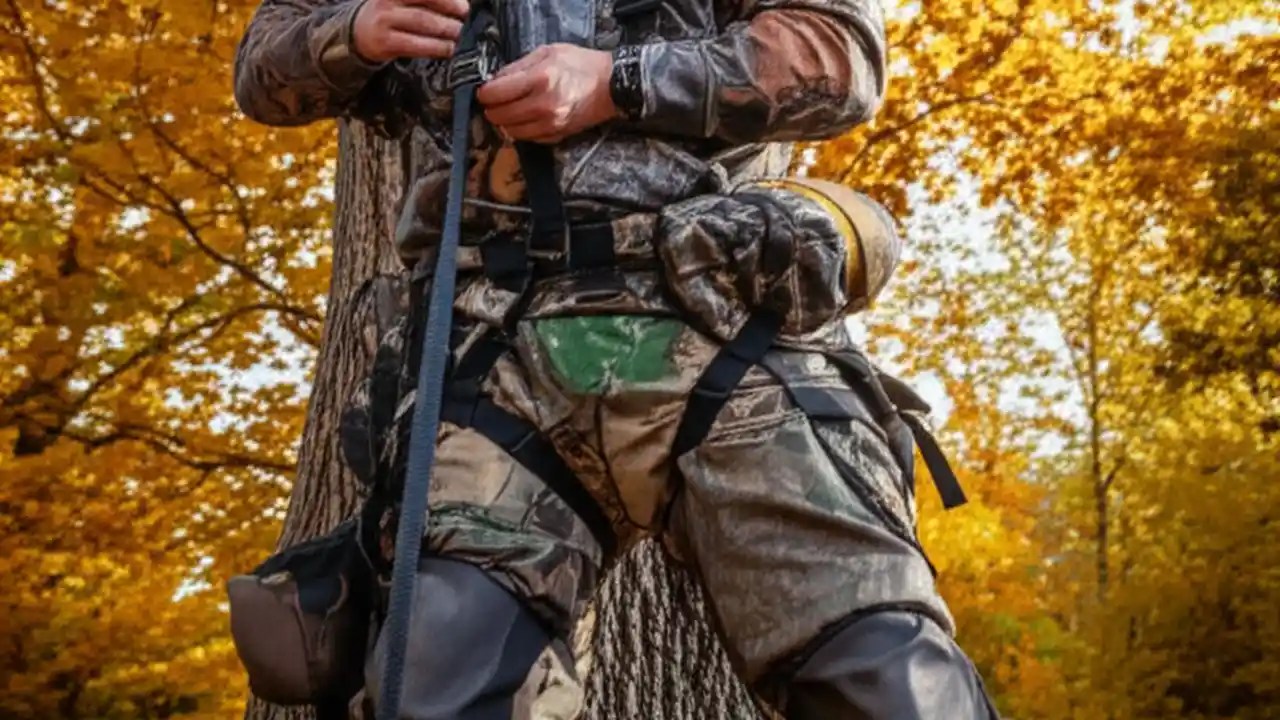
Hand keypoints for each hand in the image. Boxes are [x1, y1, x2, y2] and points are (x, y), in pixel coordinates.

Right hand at [352, 0, 469, 62]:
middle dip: (449, 10)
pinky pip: (414, 45)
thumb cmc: (391, 14)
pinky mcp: (385, 43)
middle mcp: (389, 1)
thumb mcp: (404, 1)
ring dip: (445, 29)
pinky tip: (446, 49)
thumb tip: (459, 6)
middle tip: (464, 17)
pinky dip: (435, 47)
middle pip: (424, 2)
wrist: (360, 32)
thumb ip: (427, 2)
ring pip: (421, 22)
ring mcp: (385, 21)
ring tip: (458, 33)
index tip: (463, 5)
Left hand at [476, 45, 619, 143]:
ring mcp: (550, 124)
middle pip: (499, 115)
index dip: (485, 93)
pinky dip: (521, 130)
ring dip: (504, 122)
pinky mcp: (557, 136)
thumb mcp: (547, 52)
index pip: (496, 93)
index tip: (485, 91)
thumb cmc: (580, 64)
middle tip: (494, 101)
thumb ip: (517, 67)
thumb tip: (494, 82)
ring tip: (509, 110)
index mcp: (539, 79)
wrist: (612, 86)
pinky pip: (527, 138)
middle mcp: (543, 105)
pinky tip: (525, 118)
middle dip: (491, 108)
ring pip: (510, 131)